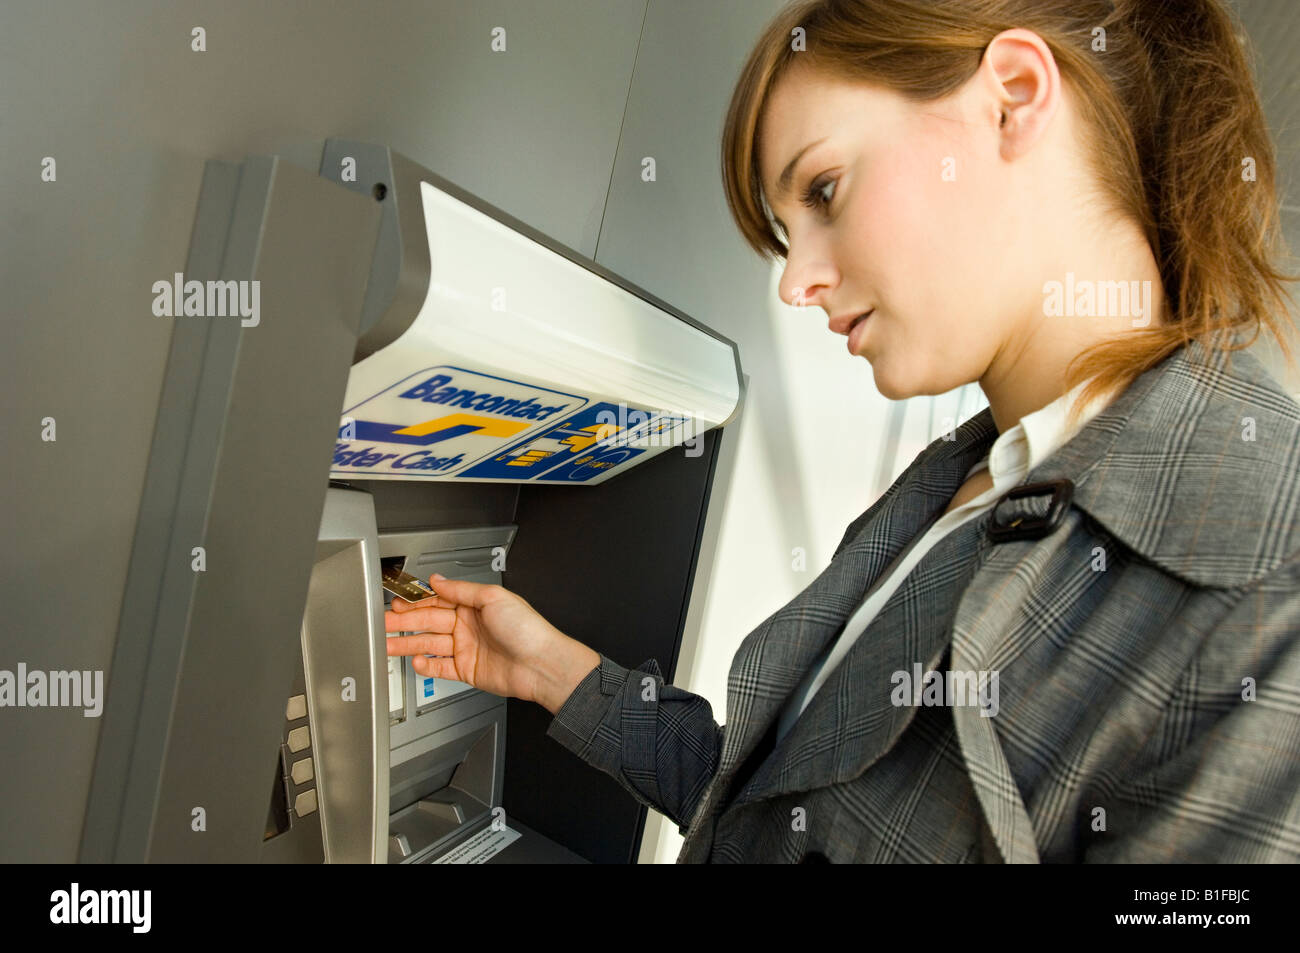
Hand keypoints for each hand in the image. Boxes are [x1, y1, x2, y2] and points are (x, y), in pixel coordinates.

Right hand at [384, 575, 598, 712]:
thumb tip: (438, 579)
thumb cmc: (527, 629)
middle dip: (404, 621)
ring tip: (387, 643)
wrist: (541, 664)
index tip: (396, 601)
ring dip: (407, 643)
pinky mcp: (467, 670)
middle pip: (428, 622)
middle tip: (382, 622)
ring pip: (429, 644)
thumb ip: (461, 590)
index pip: (438, 600)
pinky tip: (415, 660)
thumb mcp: (493, 598)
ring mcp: (467, 648)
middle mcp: (468, 625)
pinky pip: (440, 667)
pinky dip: (426, 665)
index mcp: (474, 605)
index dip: (416, 601)